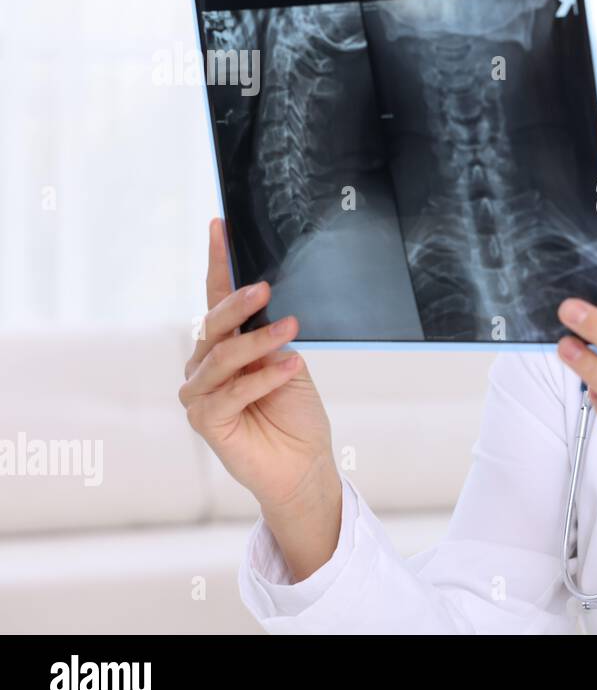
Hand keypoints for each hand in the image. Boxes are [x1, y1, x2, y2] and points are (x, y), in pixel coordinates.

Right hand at [178, 218, 339, 522]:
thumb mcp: (288, 361)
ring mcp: (201, 393)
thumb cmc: (295, 412)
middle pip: (214, 325)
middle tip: (264, 288)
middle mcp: (205, 365)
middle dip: (239, 304)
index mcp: (224, 346)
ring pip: (224, 358)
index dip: (218, 262)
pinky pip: (232, 392)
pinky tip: (290, 366)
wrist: (302, 463)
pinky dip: (264, 377)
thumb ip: (271, 336)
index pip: (217, 298)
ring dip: (260, 341)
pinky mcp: (206, 420)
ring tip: (291, 329)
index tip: (220, 225)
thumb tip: (267, 302)